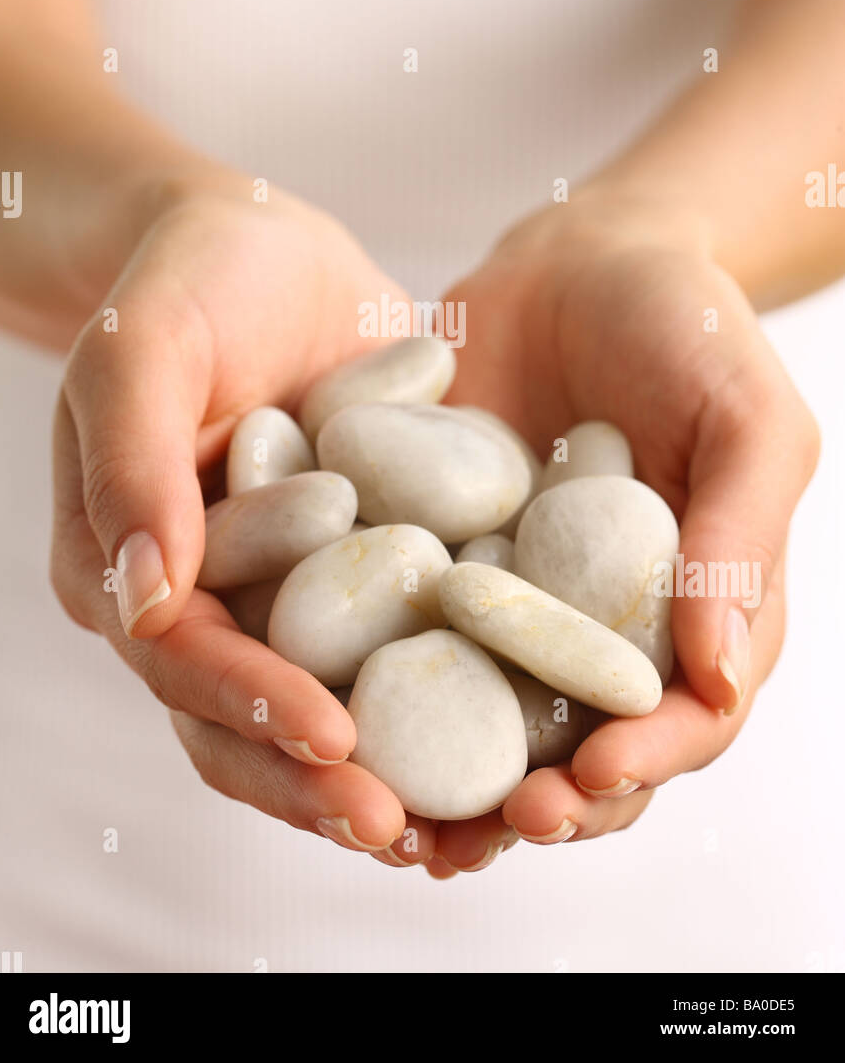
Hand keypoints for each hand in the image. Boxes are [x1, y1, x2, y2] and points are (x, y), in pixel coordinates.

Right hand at [50, 186, 436, 862]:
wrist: (259, 241)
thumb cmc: (186, 276)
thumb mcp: (141, 343)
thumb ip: (132, 461)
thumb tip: (147, 605)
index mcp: (127, 562)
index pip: (182, 662)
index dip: (251, 709)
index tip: (335, 740)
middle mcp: (202, 597)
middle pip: (246, 722)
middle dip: (320, 780)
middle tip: (407, 830)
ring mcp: (278, 588)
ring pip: (322, 703)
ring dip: (387, 770)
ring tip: (467, 824)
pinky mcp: (353, 566)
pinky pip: (392, 645)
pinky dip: (440, 696)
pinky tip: (512, 733)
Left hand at [421, 193, 817, 874]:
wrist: (581, 256)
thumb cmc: (688, 326)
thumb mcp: (745, 415)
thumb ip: (742, 536)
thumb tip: (716, 676)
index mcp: (695, 611)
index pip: (685, 717)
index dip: (645, 763)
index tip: (589, 778)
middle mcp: (602, 624)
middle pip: (584, 747)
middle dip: (546, 801)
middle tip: (495, 822)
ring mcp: (515, 600)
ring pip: (488, 716)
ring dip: (454, 781)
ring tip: (406, 817)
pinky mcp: (438, 562)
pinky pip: (407, 635)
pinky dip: (377, 686)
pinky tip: (333, 713)